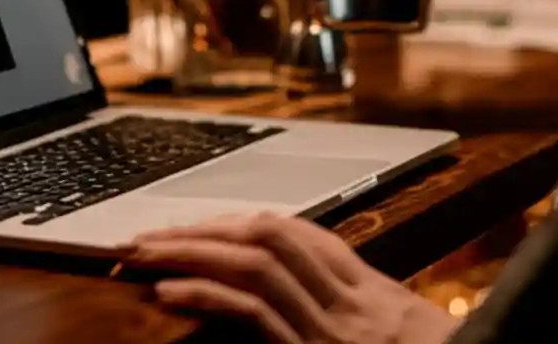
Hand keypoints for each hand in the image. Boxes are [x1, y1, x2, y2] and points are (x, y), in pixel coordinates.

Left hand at [124, 213, 459, 343]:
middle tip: (150, 232)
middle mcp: (354, 304)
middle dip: (205, 228)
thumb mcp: (413, 341)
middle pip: (270, 236)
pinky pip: (256, 314)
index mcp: (376, 295)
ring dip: (191, 250)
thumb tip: (320, 305)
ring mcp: (335, 331)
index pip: (303, 237)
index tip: (199, 226)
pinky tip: (171, 291)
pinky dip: (207, 296)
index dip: (243, 224)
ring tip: (144, 252)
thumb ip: (371, 319)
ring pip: (256, 262)